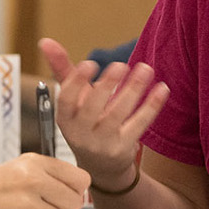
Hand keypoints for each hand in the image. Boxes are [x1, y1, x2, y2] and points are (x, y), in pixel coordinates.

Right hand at [0, 153, 88, 208]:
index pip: (79, 178)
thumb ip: (49, 178)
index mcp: (34, 162)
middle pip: (74, 201)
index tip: (63, 195)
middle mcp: (33, 178)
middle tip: (37, 208)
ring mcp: (27, 202)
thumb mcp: (16, 170)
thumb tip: (81, 197)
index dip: (74, 191)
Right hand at [39, 38, 168, 190]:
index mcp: (65, 118)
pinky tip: (161, 88)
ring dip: (133, 90)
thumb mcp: (72, 100)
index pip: (65, 101)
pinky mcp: (124, 149)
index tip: (90, 63)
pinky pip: (139, 125)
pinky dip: (151, 106)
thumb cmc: (86, 123)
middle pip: (92, 108)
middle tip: (121, 65)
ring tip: (145, 69)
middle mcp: (81, 133)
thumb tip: (46, 41)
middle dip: (106, 86)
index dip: (76, 82)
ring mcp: (103, 143)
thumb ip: (62, 69)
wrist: (102, 167)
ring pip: (117, 115)